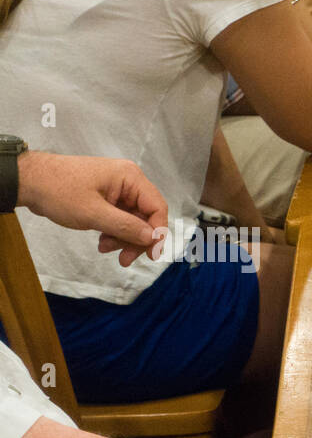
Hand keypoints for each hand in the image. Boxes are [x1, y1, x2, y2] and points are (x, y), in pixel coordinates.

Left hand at [16, 152, 167, 266]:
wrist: (29, 181)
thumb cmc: (58, 191)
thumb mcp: (93, 213)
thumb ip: (126, 226)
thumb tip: (153, 238)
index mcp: (130, 178)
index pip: (157, 207)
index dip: (157, 232)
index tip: (150, 255)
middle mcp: (128, 182)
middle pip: (146, 216)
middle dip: (136, 239)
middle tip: (124, 259)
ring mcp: (117, 190)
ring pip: (133, 221)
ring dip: (123, 238)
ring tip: (104, 248)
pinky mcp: (107, 198)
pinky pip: (120, 219)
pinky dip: (114, 232)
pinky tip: (102, 242)